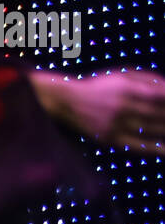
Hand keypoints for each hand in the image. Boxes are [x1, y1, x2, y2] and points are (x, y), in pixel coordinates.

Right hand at [34, 69, 164, 153]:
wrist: (67, 101)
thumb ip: (149, 79)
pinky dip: (154, 149)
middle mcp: (122, 107)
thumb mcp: (124, 74)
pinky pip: (136, 146)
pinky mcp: (110, 140)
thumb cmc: (101, 85)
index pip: (159, 95)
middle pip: (157, 114)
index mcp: (127, 87)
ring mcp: (115, 125)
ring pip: (150, 131)